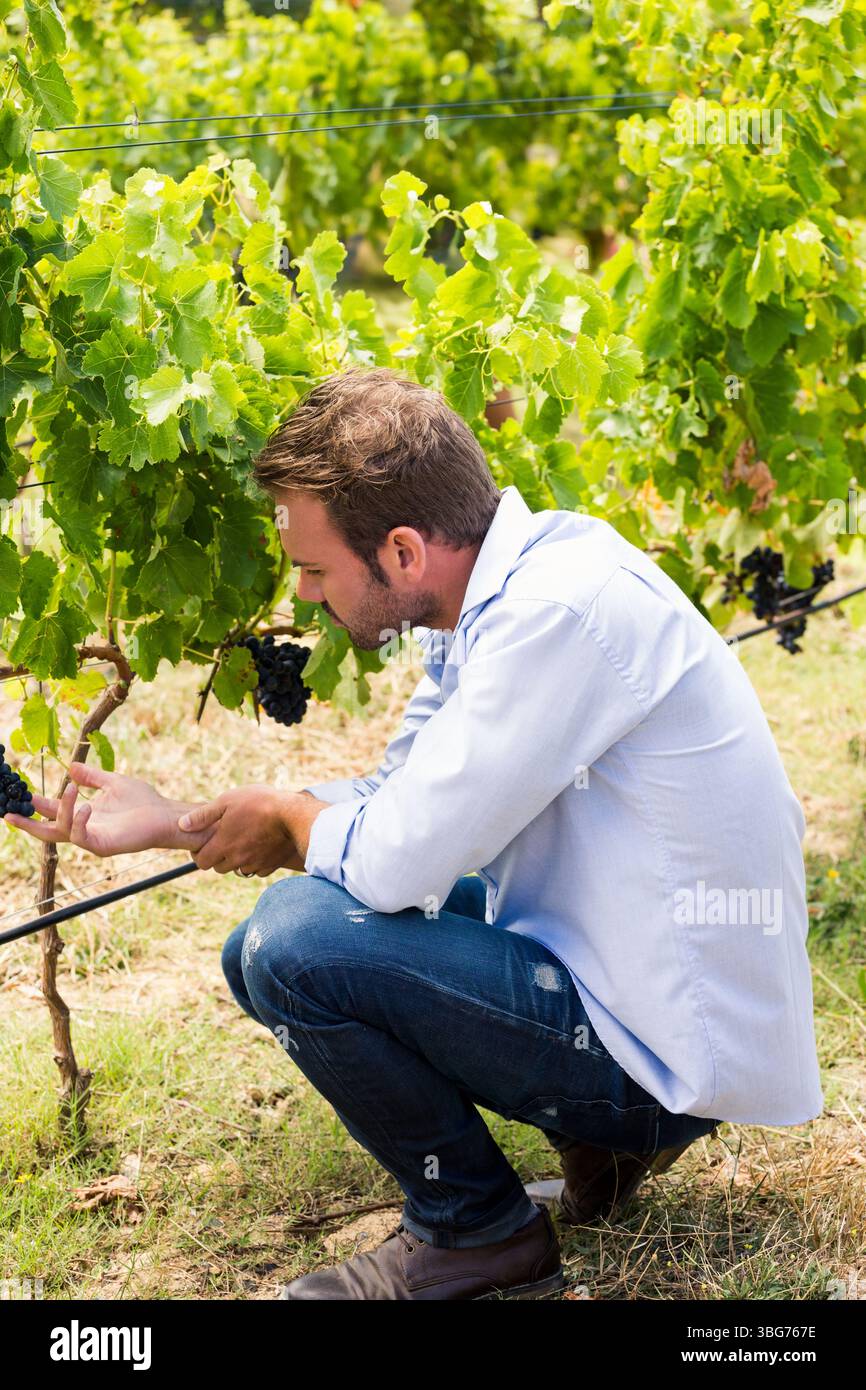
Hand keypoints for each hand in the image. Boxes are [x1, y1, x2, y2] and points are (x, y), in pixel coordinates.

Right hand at [1, 761, 212, 857]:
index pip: (50, 811)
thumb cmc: (142, 800)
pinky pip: (81, 837)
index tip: (16, 792)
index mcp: (82, 814)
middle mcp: (83, 829)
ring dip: (63, 809)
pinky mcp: (102, 846)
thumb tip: (70, 768)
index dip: (33, 803)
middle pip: (46, 830)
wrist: (163, 814)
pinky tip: (87, 806)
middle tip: (8, 812)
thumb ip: (91, 777)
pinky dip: (79, 821)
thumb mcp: (112, 782)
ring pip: (62, 830)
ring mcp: (91, 839)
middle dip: (26, 822)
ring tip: (73, 790)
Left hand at [177, 787, 317, 875]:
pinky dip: (256, 862)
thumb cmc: (259, 803)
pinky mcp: (271, 865)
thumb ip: (203, 815)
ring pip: (238, 869)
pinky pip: (258, 869)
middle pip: (219, 868)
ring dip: (237, 860)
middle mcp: (236, 859)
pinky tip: (260, 847)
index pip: (202, 862)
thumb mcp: (227, 801)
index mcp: (223, 844)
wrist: (293, 815)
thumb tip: (182, 825)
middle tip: (225, 840)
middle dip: (218, 857)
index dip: (200, 853)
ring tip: (243, 841)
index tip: (205, 843)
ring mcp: (254, 863)